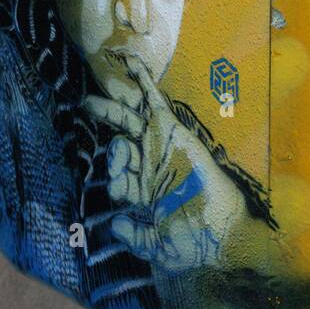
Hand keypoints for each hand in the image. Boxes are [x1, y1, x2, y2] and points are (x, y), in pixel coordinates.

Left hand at [83, 53, 239, 271]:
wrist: (220, 233)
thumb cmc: (191, 242)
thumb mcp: (155, 246)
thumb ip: (133, 237)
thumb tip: (114, 226)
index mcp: (147, 191)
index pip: (119, 177)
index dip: (113, 180)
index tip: (118, 191)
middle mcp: (152, 166)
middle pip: (121, 142)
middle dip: (106, 133)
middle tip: (91, 119)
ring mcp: (161, 147)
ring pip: (130, 120)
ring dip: (111, 108)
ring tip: (89, 101)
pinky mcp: (173, 132)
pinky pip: (155, 103)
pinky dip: (143, 82)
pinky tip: (128, 62)